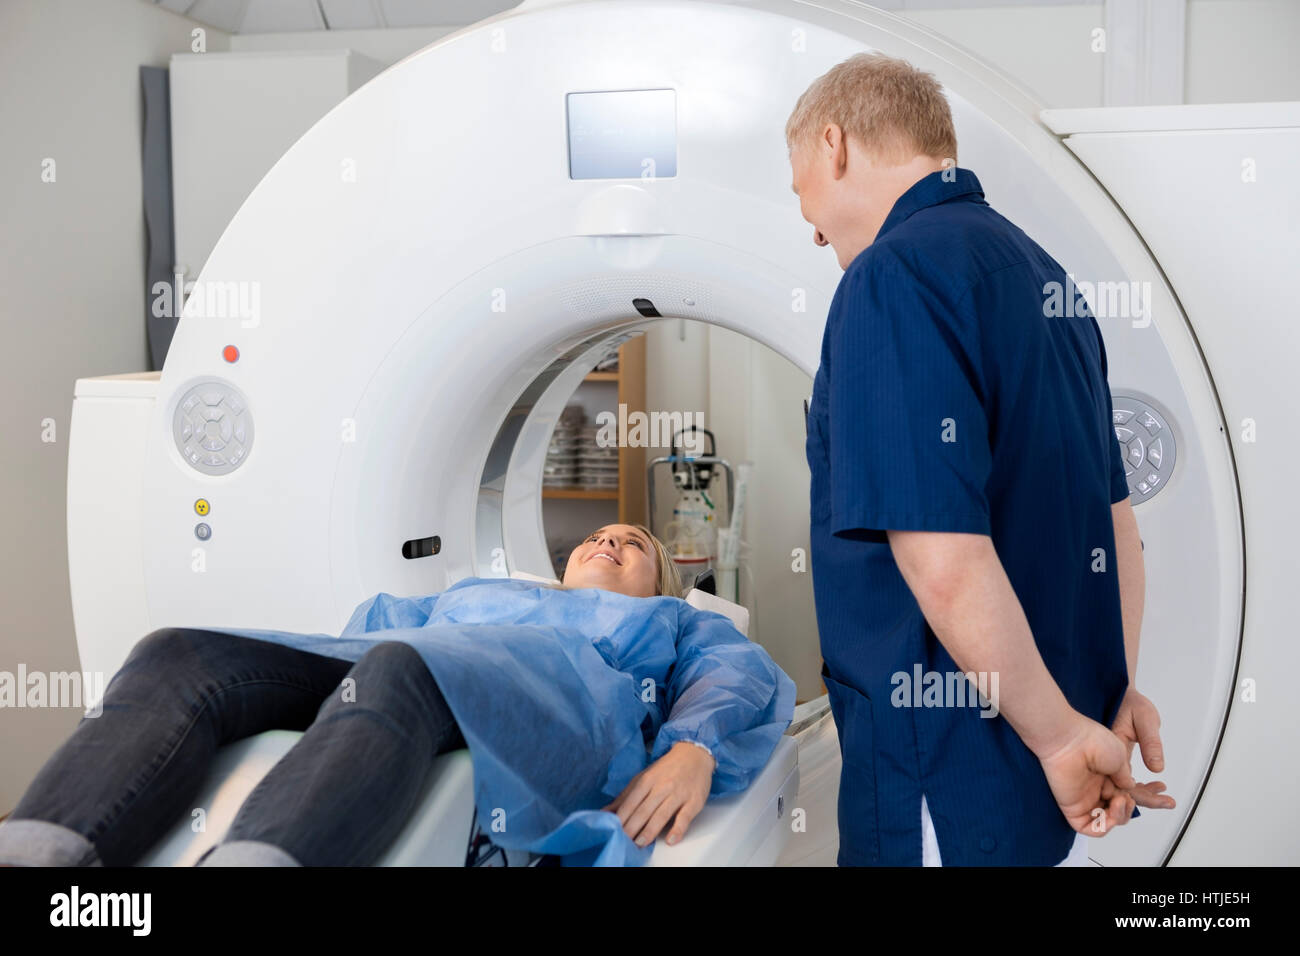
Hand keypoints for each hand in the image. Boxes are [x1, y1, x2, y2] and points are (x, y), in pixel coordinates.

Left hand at [602, 741, 714, 847]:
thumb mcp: (643, 777)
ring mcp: (678, 794)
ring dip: (650, 830)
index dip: (622, 817)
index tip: (613, 831)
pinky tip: (670, 839)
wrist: (694, 754)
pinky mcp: (694, 802)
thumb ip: (625, 796)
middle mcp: (662, 787)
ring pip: (662, 814)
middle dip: (632, 826)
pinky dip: (678, 829)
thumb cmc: (666, 769)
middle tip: (624, 841)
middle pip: (644, 809)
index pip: (631, 802)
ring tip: (640, 843)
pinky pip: (685, 817)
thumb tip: (605, 812)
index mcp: (647, 780)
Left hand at [1037, 711, 1138, 836]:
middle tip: (1137, 798)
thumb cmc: (1090, 741)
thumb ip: (1126, 778)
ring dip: (1121, 815)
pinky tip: (1112, 809)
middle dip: (1135, 808)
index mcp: (1108, 775)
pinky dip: (1105, 825)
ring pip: (1109, 821)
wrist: (1069, 740)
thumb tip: (1129, 788)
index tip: (1165, 796)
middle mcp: (1097, 787)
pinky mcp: (1073, 807)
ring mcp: (1085, 798)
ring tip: (1121, 799)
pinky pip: (1091, 828)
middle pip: (1121, 809)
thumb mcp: (1120, 757)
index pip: (1130, 793)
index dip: (1148, 798)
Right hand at [1110, 687, 1175, 809]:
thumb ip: (1151, 742)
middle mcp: (1108, 757)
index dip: (1136, 794)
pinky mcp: (1117, 761)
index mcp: (1111, 746)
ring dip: (1144, 796)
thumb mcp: (1146, 718)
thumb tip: (1156, 766)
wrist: (1123, 697)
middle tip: (1167, 802)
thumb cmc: (1131, 703)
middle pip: (1120, 788)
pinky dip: (1141, 788)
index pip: (1119, 779)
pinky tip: (1156, 788)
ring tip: (1166, 799)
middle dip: (1144, 799)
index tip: (1158, 799)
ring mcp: (1111, 760)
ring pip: (1122, 787)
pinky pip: (1125, 780)